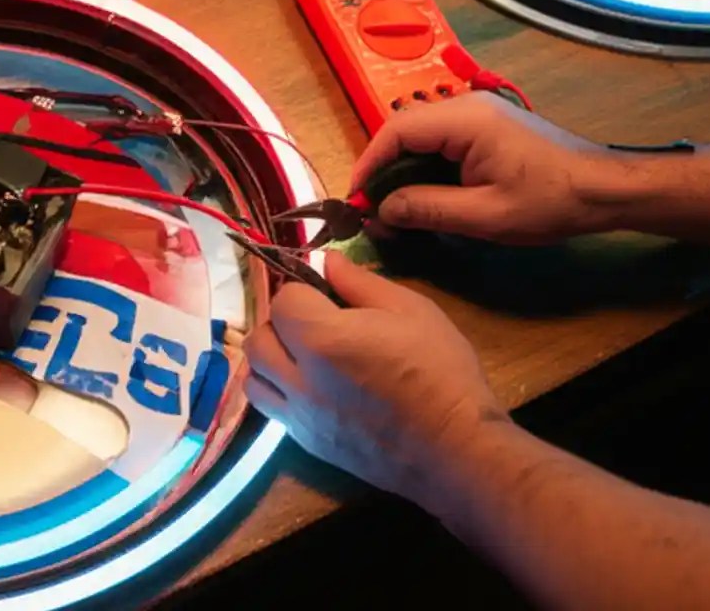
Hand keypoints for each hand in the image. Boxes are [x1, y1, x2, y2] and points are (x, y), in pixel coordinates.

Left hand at [243, 251, 509, 504]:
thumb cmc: (440, 372)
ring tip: (304, 357)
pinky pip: (271, 410)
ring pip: (253, 378)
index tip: (327, 296)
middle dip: (280, 324)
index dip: (303, 291)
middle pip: (258, 340)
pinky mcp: (306, 443)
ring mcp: (299, 416)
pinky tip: (313, 388)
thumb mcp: (412, 310)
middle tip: (315, 324)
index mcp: (323, 339)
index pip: (283, 300)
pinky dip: (280, 391)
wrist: (455, 449)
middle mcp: (299, 379)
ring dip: (271, 360)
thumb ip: (360, 283)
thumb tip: (326, 261)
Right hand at [351, 91, 617, 244]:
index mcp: (466, 121)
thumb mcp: (485, 216)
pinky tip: (422, 198)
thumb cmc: (551, 201)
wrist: (605, 190)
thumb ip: (427, 209)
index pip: (396, 131)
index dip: (368, 164)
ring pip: (420, 138)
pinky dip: (422, 169)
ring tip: (392, 209)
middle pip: (404, 131)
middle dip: (381, 170)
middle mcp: (467, 107)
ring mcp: (478, 115)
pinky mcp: (486, 129)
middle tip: (371, 209)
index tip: (356, 198)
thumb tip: (381, 210)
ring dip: (401, 172)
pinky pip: (440, 143)